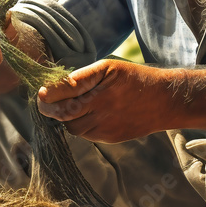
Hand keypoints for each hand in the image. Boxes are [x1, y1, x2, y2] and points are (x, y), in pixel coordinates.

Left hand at [36, 59, 174, 142]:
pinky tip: (92, 113)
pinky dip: (84, 124)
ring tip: (76, 104)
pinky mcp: (111, 138)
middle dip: (53, 110)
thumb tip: (54, 86)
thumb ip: (81, 77)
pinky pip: (88, 134)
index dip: (47, 98)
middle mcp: (101, 113)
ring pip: (74, 128)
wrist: (164, 100)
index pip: (63, 100)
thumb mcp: (109, 67)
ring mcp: (106, 129)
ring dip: (69, 118)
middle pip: (64, 117)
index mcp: (98, 93)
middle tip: (48, 101)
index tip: (41, 94)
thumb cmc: (135, 78)